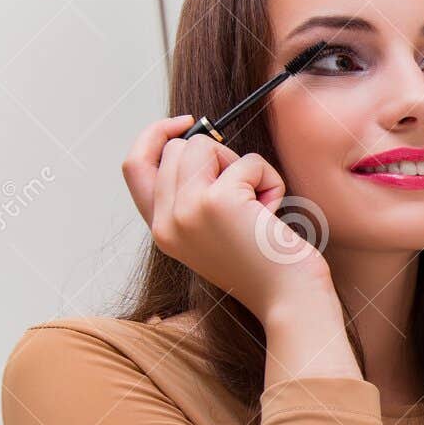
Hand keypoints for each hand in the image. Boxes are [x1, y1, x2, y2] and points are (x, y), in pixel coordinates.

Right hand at [121, 117, 331, 321]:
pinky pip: (248, 161)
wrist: (290, 301)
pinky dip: (270, 180)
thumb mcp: (215, 231)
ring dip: (244, 167)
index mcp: (162, 230)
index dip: (154, 135)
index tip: (187, 123)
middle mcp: (165, 221)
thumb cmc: (266, 265)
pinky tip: (273, 215)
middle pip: (177, 148)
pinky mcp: (217, 202)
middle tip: (247, 197)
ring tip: (259, 207)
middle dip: (219, 158)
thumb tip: (194, 141)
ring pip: (205, 145)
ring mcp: (186, 210)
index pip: (133, 166)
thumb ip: (193, 195)